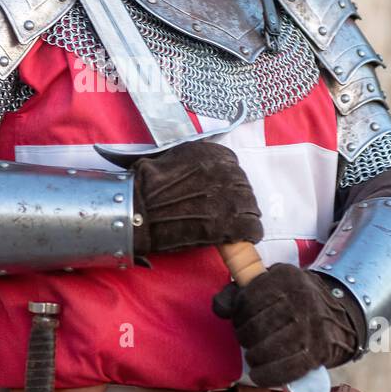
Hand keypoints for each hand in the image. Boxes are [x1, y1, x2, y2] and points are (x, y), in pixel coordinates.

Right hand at [132, 139, 262, 256]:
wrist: (139, 210)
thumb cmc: (149, 185)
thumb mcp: (173, 158)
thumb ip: (195, 161)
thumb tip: (204, 169)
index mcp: (211, 154)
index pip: (234, 165)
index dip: (229, 180)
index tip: (223, 190)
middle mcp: (225, 172)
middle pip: (244, 186)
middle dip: (238, 198)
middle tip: (229, 210)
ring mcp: (229, 197)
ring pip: (251, 206)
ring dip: (246, 215)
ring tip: (238, 224)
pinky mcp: (230, 223)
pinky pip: (252, 227)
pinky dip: (250, 233)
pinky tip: (244, 236)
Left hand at [212, 262, 365, 385]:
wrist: (339, 317)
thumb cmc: (294, 300)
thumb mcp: (270, 284)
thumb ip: (238, 292)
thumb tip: (219, 309)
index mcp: (287, 276)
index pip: (248, 298)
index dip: (238, 312)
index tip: (240, 318)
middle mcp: (301, 299)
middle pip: (256, 326)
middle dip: (245, 336)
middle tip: (248, 339)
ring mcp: (312, 326)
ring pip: (267, 348)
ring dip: (254, 356)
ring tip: (254, 355)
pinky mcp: (319, 352)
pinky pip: (286, 369)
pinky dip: (267, 375)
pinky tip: (258, 374)